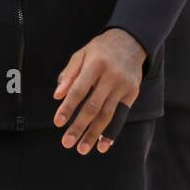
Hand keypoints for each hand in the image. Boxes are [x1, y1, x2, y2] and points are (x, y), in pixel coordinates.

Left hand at [52, 28, 144, 154]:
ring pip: (107, 114)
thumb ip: (69, 74)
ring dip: (94, 134)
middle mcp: (111, 76)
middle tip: (67, 142)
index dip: (68, 107)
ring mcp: (123, 86)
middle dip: (79, 126)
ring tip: (82, 148)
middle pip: (93, 106)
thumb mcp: (82, 54)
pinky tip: (103, 144)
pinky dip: (112, 132)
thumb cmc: (101, 49)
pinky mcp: (132, 93)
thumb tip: (57, 96)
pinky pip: (121, 116)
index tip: (58, 122)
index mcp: (95, 64)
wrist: (131, 41)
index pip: (79, 90)